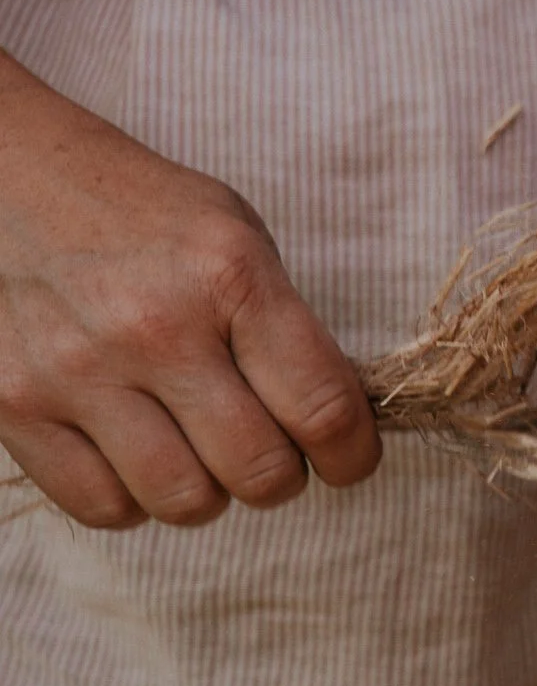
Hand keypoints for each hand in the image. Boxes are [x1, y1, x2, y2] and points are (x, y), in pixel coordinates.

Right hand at [0, 55, 379, 528]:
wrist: (10, 178)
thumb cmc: (143, 213)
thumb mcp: (237, 237)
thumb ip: (286, 327)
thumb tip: (338, 420)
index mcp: (228, 275)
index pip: (322, 407)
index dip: (352, 455)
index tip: (350, 462)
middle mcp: (155, 327)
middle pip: (259, 470)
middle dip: (282, 478)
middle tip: (272, 454)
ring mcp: (77, 370)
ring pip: (184, 501)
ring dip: (210, 494)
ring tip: (201, 453)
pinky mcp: (14, 405)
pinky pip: (103, 507)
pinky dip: (135, 500)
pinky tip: (139, 456)